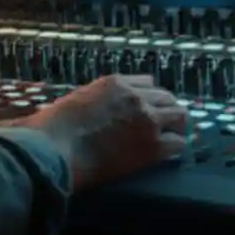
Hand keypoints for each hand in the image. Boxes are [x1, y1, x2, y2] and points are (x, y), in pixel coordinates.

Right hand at [14, 74, 187, 191]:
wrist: (55, 149)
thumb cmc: (55, 127)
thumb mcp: (78, 99)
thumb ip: (99, 99)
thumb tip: (102, 109)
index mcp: (116, 83)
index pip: (148, 82)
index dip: (150, 97)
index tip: (150, 107)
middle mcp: (136, 97)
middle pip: (167, 97)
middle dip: (167, 109)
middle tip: (165, 123)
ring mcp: (147, 120)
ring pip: (179, 116)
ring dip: (175, 125)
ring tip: (171, 136)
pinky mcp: (152, 145)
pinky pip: (178, 142)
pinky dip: (175, 146)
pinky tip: (168, 153)